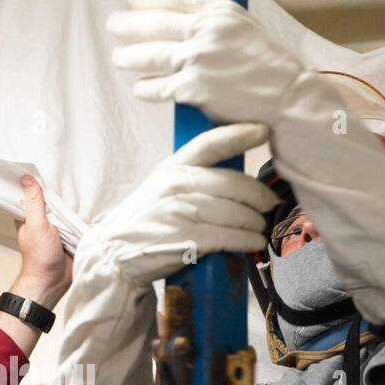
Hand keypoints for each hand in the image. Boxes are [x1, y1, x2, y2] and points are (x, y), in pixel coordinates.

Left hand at [13, 175, 71, 308]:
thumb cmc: (39, 256)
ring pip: (64, 210)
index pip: (31, 194)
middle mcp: (42, 220)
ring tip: (82, 180)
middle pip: (51, 200)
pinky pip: (75, 221)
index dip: (37, 182)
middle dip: (59, 191)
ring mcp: (57, 228)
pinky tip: (89, 202)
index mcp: (28, 216)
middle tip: (69, 169)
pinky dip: (81, 215)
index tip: (45, 165)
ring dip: (72, 203)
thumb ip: (33, 202)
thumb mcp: (36, 224)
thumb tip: (26, 178)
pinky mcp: (70, 235)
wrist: (54, 281)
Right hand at [79, 122, 275, 287]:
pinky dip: (247, 240)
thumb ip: (192, 178)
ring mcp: (182, 212)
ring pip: (236, 212)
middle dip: (259, 197)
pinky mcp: (187, 240)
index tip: (263, 130)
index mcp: (172, 168)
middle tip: (269, 205)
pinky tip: (254, 242)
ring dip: (256, 222)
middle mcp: (177, 185)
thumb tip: (235, 179)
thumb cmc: (145, 222)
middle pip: (234, 184)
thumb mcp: (160, 188)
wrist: (115, 255)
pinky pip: (229, 236)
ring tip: (261, 227)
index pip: (210, 143)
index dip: (239, 134)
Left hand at [108, 0, 309, 126]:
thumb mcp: (245, 29)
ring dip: (130, 57)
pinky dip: (146, 89)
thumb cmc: (268, 69)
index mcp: (221, 10)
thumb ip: (215, 22)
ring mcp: (198, 58)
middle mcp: (207, 30)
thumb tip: (186, 21)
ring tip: (119, 58)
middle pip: (157, 23)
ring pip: (151, 54)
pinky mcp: (193, 88)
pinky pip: (159, 87)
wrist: (285, 99)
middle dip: (129, 24)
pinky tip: (140, 88)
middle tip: (115, 25)